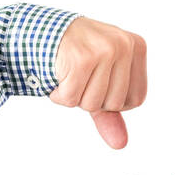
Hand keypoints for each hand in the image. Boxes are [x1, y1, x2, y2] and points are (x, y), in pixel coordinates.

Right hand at [49, 17, 147, 148]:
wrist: (37, 30)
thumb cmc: (75, 57)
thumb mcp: (100, 82)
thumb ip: (111, 113)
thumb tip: (120, 144)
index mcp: (137, 46)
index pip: (136, 100)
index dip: (112, 101)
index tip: (97, 79)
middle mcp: (124, 45)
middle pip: (114, 103)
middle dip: (91, 99)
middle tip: (80, 75)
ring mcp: (104, 49)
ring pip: (93, 103)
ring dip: (74, 96)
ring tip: (69, 73)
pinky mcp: (82, 57)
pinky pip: (72, 98)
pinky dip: (59, 95)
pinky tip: (57, 74)